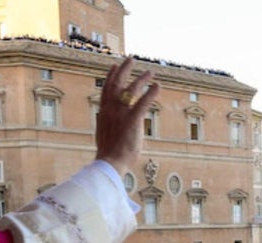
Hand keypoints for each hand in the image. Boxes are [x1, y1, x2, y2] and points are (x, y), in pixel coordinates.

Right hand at [95, 58, 159, 174]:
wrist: (109, 163)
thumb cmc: (109, 156)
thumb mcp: (106, 136)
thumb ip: (110, 127)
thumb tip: (113, 129)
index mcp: (103, 112)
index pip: (106, 89)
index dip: (110, 76)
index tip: (114, 66)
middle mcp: (110, 109)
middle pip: (117, 83)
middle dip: (124, 69)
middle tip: (131, 59)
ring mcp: (121, 114)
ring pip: (132, 89)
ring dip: (141, 79)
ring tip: (150, 72)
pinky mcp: (132, 120)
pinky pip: (143, 103)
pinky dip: (151, 93)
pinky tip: (157, 86)